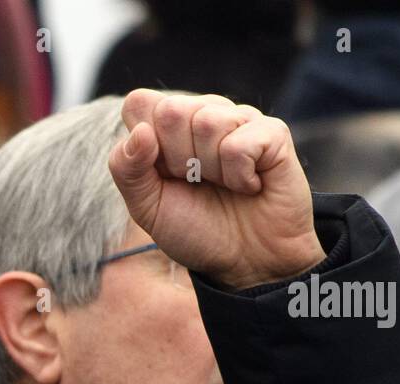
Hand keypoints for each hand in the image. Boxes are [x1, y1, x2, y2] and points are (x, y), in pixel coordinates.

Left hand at [109, 90, 325, 289]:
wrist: (244, 263)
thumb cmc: (196, 230)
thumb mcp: (147, 208)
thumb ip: (127, 169)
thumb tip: (141, 132)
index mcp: (166, 126)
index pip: (138, 104)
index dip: (144, 145)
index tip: (163, 175)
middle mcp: (202, 112)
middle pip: (171, 110)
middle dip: (178, 159)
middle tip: (197, 182)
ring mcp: (239, 118)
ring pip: (208, 122)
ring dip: (212, 170)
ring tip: (224, 185)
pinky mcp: (272, 132)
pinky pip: (241, 143)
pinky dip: (240, 176)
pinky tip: (249, 185)